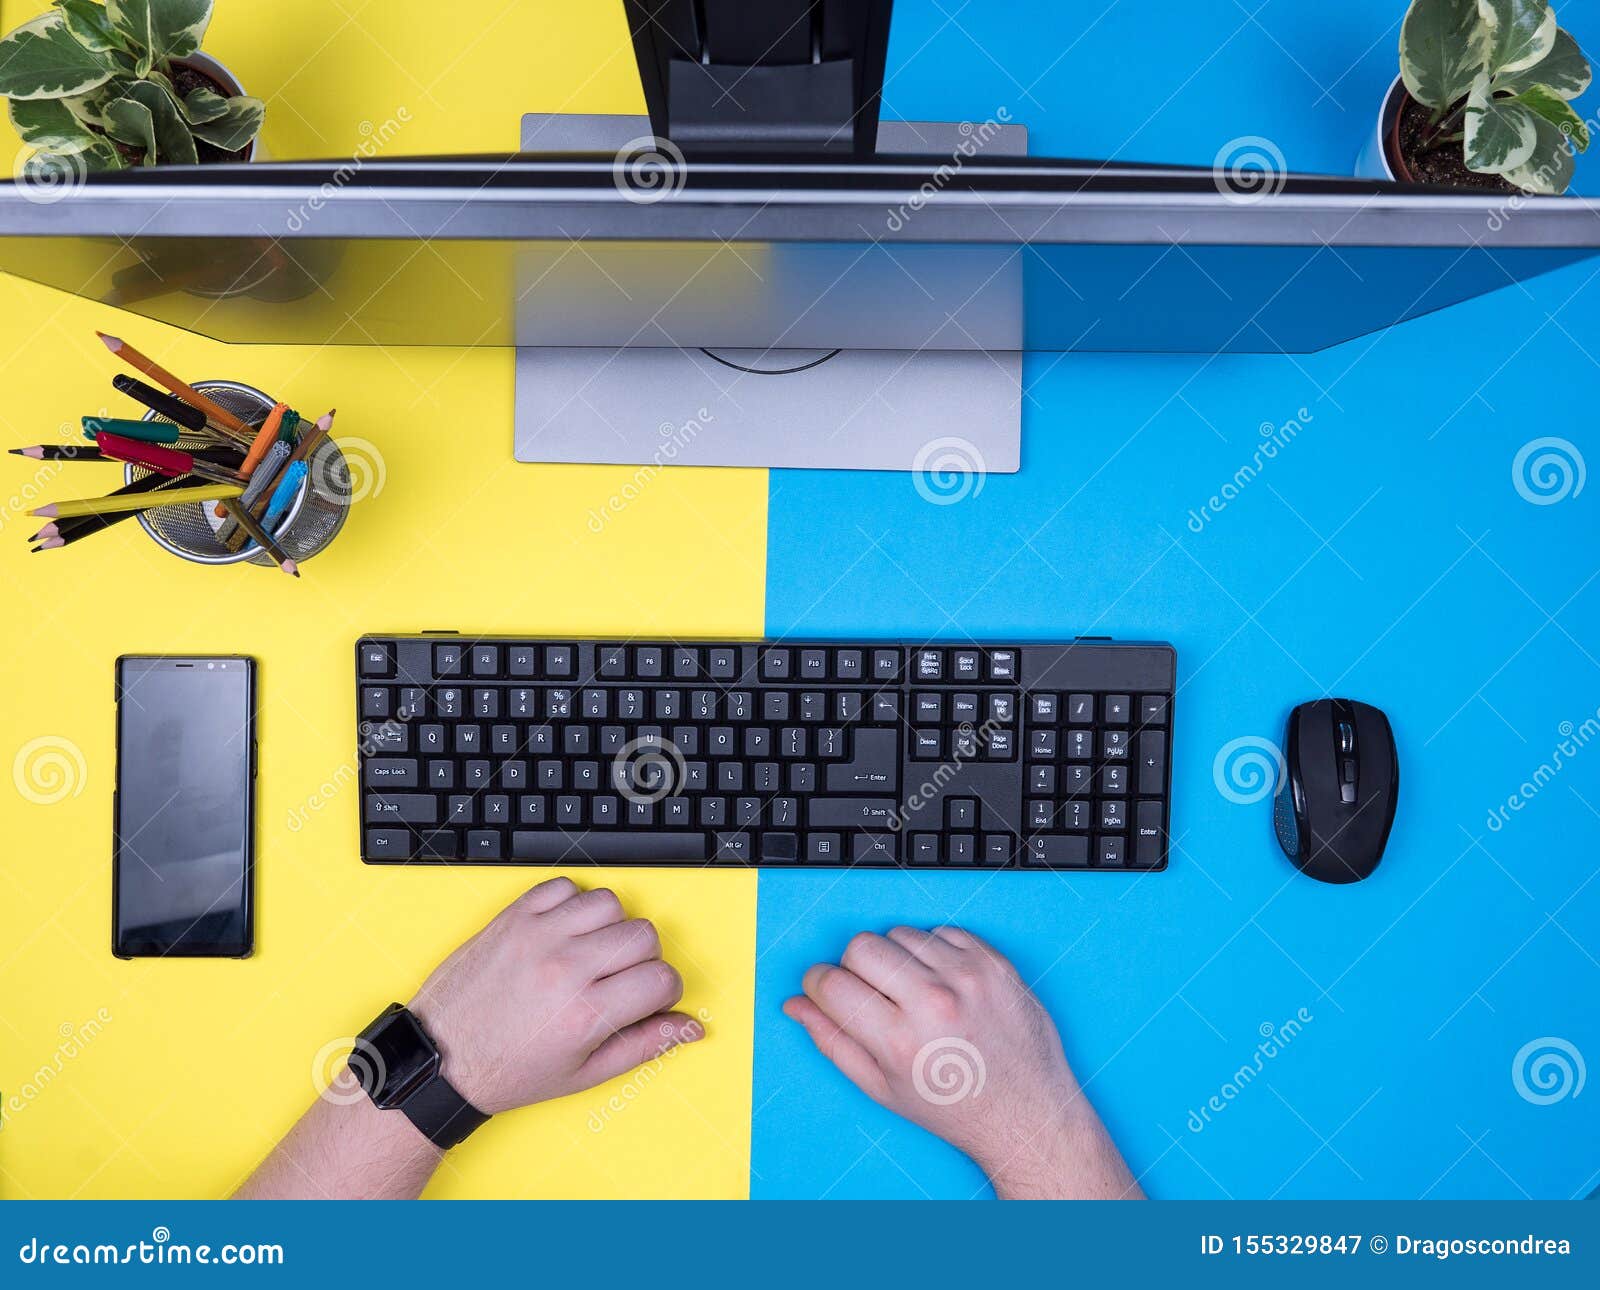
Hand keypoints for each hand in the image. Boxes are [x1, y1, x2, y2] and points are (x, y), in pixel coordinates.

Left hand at [406, 878, 704, 1115]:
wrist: (439, 1060)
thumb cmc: (508, 1071)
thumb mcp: (583, 1074)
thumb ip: (643, 1046)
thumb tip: (689, 1028)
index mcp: (585, 1014)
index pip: (661, 978)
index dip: (665, 991)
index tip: (648, 999)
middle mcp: (564, 969)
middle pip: (643, 934)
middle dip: (644, 958)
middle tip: (619, 980)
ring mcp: (537, 937)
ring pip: (609, 903)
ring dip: (610, 927)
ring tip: (590, 955)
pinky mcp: (513, 918)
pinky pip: (566, 887)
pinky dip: (573, 905)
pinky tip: (563, 934)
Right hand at [783, 926, 1140, 1198]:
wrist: (1026, 1113)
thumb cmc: (954, 1107)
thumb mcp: (883, 1089)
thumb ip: (833, 1042)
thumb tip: (795, 1004)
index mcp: (900, 1041)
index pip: (831, 982)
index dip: (819, 985)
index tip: (827, 992)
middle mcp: (935, 1002)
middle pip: (861, 945)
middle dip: (856, 967)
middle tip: (875, 997)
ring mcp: (969, 977)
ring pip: (900, 933)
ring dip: (897, 958)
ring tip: (914, 995)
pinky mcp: (995, 962)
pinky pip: (941, 931)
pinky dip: (934, 952)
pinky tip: (943, 985)